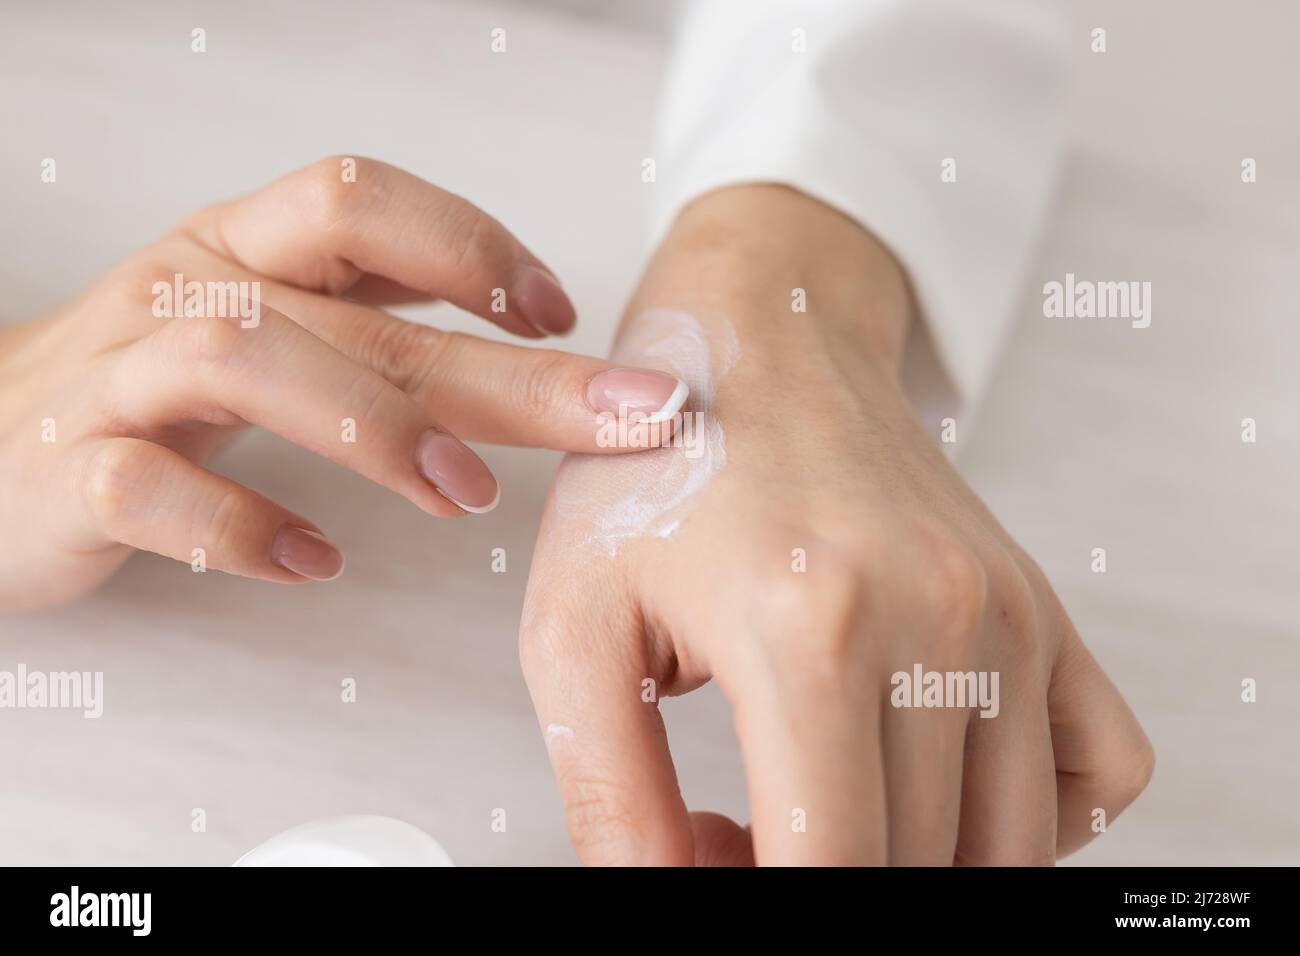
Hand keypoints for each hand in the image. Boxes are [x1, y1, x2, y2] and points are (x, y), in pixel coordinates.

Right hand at [0, 157, 686, 607]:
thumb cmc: (156, 389)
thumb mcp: (267, 324)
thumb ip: (376, 317)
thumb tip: (530, 327)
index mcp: (243, 247)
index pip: (361, 200)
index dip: (471, 245)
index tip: (563, 313)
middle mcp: (186, 291)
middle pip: (355, 310)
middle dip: (500, 366)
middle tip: (616, 418)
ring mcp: (120, 377)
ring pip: (244, 361)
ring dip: (373, 429)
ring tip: (465, 500)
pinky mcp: (69, 472)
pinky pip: (148, 486)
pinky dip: (240, 526)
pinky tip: (313, 564)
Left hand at [520, 185, 1153, 864]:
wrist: (765, 340)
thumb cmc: (659, 467)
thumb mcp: (576, 625)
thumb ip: (612, 792)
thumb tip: (673, 897)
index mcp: (810, 627)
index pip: (831, 867)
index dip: (767, 902)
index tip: (720, 860)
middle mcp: (938, 620)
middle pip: (916, 869)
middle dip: (823, 879)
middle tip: (739, 831)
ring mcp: (1011, 615)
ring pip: (1008, 849)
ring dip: (917, 865)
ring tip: (823, 805)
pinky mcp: (1047, 610)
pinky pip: (1101, 773)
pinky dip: (1031, 822)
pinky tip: (934, 782)